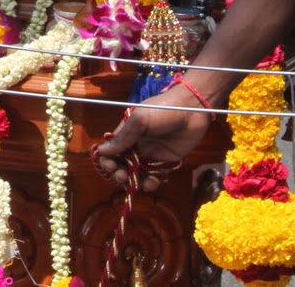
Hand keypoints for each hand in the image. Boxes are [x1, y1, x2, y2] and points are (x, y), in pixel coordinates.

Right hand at [94, 84, 213, 191]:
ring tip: (135, 182)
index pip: (111, 150)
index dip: (107, 159)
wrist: (192, 111)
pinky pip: (153, 177)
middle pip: (121, 164)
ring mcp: (150, 155)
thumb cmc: (162, 110)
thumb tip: (101, 151)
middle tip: (121, 175)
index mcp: (127, 133)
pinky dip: (150, 183)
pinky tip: (152, 182)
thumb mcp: (140, 120)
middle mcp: (136, 145)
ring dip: (133, 181)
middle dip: (118, 172)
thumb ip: (123, 137)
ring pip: (136, 174)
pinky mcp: (165, 163)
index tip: (109, 165)